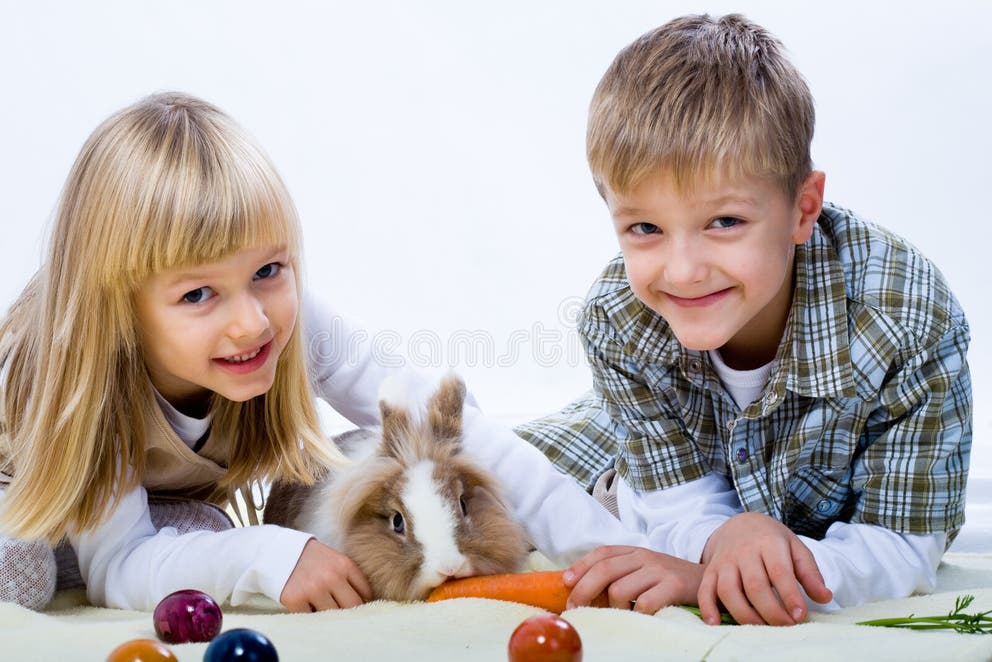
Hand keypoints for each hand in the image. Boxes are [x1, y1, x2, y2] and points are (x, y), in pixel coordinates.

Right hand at [280, 538, 372, 611]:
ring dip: (330, 614)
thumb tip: (366, 601)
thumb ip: (349, 577)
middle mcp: (331, 577)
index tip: (359, 605)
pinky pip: (311, 617)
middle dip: (350, 611)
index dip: (364, 601)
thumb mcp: (335, 559)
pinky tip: (308, 605)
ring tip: (323, 606)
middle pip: (352, 606)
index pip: (365, 592)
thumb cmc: (312, 558)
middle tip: (344, 612)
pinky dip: (311, 615)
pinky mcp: (296, 600)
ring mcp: (313, 589)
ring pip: (333, 615)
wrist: (279, 551)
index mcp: (344, 565)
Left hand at [563, 545, 703, 614]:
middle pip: (605, 570)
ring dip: (612, 607)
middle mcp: (645, 557)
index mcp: (635, 551)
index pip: (602, 553)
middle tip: (576, 607)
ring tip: (616, 615)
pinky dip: (635, 614)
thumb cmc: (669, 581)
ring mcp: (659, 570)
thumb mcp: (644, 570)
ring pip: (620, 589)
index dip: (581, 566)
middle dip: (584, 589)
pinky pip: (644, 603)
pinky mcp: (673, 586)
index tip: (565, 582)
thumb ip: (620, 573)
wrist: (710, 580)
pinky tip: (637, 618)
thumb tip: (581, 587)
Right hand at [698, 512, 831, 625]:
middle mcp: (744, 551)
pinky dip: (707, 607)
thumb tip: (825, 597)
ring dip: (744, 614)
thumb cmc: (772, 540)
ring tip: (761, 629)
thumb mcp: (795, 548)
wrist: (740, 524)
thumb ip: (809, 573)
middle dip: (771, 611)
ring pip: (729, 590)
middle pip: (755, 585)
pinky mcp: (710, 570)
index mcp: (769, 543)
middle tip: (786, 627)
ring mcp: (725, 561)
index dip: (789, 596)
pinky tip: (715, 623)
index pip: (779, 572)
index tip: (800, 616)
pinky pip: (705, 589)